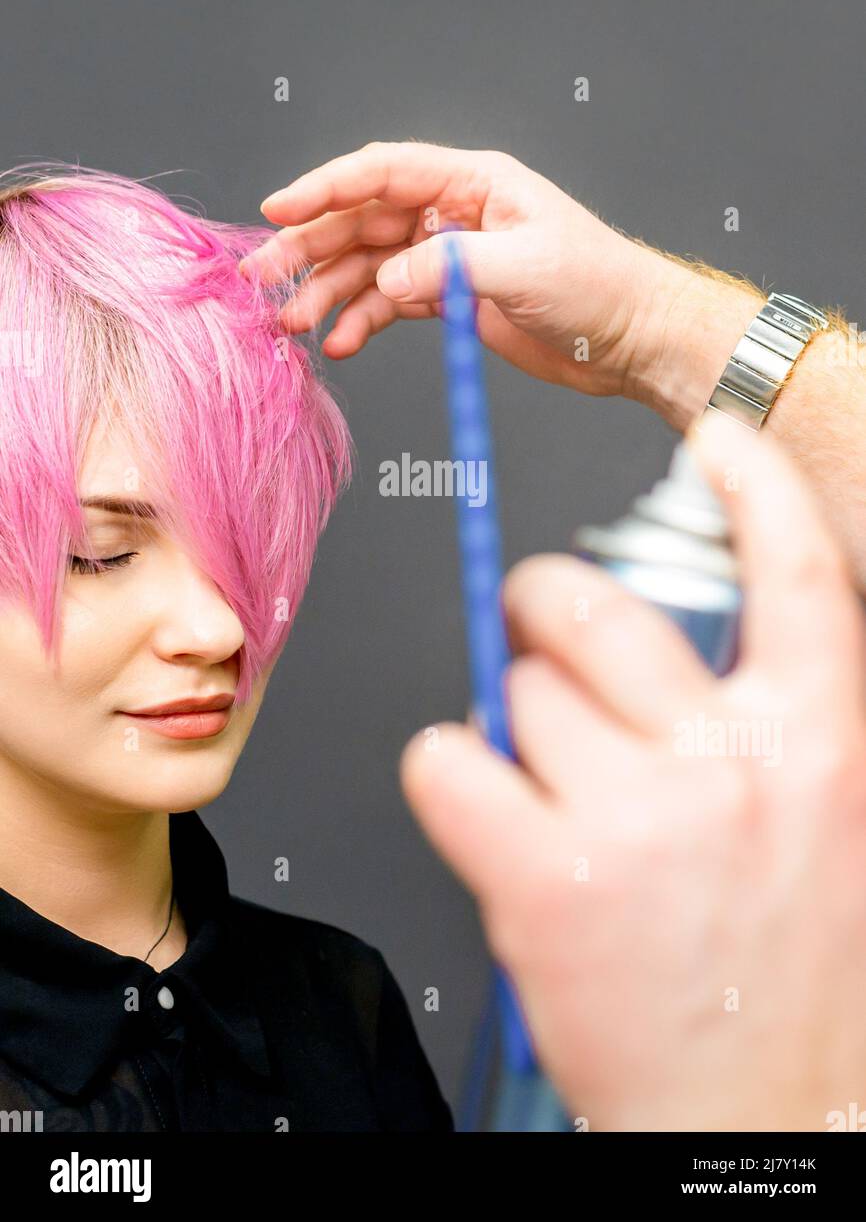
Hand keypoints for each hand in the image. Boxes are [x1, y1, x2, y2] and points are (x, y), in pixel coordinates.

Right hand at [239, 140, 690, 398]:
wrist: (631, 340)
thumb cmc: (598, 287)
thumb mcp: (524, 268)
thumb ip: (448, 267)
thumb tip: (385, 279)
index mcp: (474, 182)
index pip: (382, 172)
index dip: (325, 187)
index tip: (277, 208)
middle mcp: (453, 212)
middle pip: (363, 221)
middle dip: (309, 247)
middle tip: (262, 277)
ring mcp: (449, 256)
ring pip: (369, 266)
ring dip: (327, 292)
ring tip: (292, 323)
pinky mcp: (453, 299)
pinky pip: (390, 303)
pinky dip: (362, 322)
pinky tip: (340, 342)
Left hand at [399, 412, 865, 1130]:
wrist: (768, 1120)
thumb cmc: (785, 973)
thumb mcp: (819, 823)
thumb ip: (754, 724)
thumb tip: (649, 649)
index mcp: (821, 740)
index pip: (796, 569)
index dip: (752, 487)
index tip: (714, 439)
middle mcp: (734, 763)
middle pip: (589, 606)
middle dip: (544, 607)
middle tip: (539, 635)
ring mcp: (639, 819)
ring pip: (514, 692)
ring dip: (517, 731)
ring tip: (561, 805)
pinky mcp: (548, 882)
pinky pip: (448, 759)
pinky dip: (451, 778)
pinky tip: (494, 823)